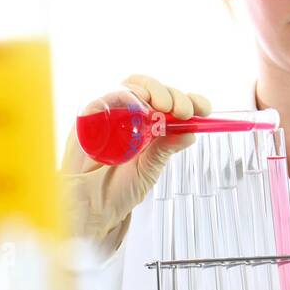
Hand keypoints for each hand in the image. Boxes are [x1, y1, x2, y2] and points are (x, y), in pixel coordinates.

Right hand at [60, 75, 211, 244]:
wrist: (87, 203)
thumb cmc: (117, 190)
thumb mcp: (148, 171)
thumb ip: (164, 151)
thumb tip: (190, 133)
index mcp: (156, 129)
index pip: (177, 105)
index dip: (191, 101)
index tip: (202, 109)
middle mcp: (137, 116)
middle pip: (158, 91)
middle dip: (173, 95)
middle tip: (179, 110)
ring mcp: (116, 112)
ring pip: (136, 86)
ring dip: (152, 90)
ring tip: (160, 106)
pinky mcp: (93, 113)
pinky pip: (109, 96)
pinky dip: (124, 95)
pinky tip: (134, 106)